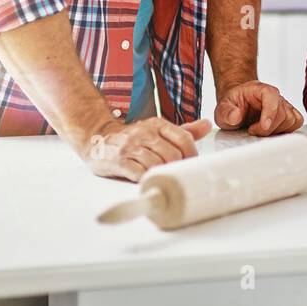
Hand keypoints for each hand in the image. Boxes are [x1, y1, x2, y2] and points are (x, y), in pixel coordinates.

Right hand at [79, 116, 211, 182]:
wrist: (98, 137)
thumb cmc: (133, 137)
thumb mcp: (158, 129)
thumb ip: (183, 130)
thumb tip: (208, 125)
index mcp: (157, 124)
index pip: (183, 138)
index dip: (191, 154)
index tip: (191, 165)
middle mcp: (144, 133)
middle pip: (172, 154)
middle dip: (176, 168)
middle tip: (174, 174)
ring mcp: (130, 147)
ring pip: (156, 164)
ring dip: (161, 174)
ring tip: (160, 178)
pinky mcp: (118, 160)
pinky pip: (137, 172)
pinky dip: (145, 179)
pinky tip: (147, 181)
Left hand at [215, 80, 303, 135]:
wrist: (238, 104)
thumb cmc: (233, 104)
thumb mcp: (223, 108)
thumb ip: (227, 112)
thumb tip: (236, 116)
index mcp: (261, 89)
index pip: (272, 98)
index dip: (270, 113)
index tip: (263, 127)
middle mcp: (275, 96)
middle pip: (283, 113)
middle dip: (268, 128)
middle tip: (252, 130)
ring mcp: (283, 106)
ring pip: (291, 120)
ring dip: (276, 131)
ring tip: (260, 131)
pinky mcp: (287, 115)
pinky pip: (296, 123)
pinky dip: (287, 131)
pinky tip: (272, 132)